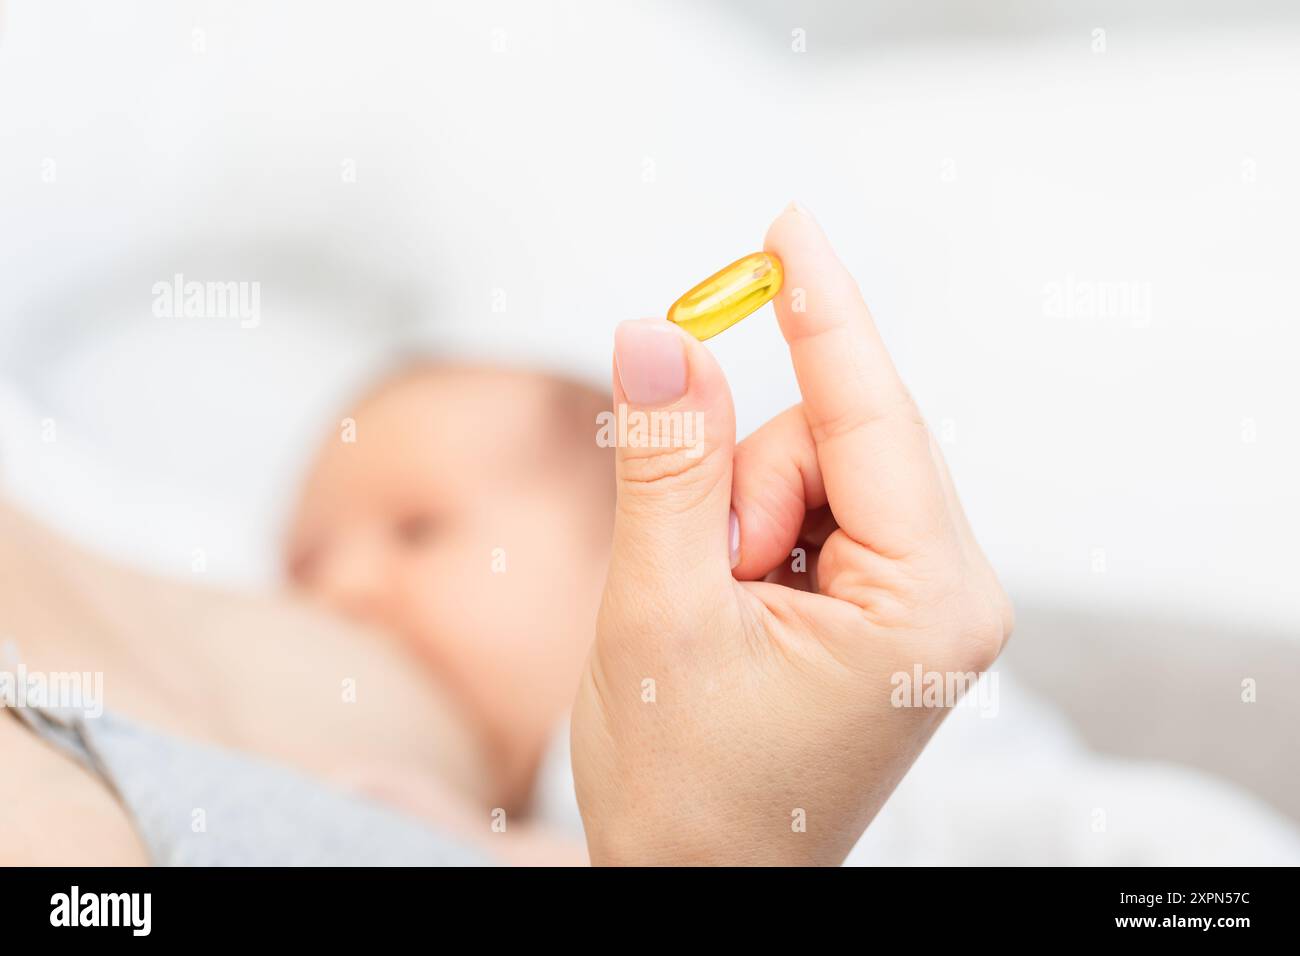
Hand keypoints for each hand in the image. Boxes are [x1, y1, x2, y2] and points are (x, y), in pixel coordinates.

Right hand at [571, 204, 1012, 865]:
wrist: (701, 884)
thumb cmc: (687, 785)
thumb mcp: (660, 612)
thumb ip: (666, 465)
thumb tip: (658, 335)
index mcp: (927, 602)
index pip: (873, 418)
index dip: (824, 313)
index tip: (791, 226)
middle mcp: (949, 591)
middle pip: (837, 438)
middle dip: (744, 483)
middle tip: (698, 575)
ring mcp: (921, 597)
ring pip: (815, 466)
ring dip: (739, 514)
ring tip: (712, 613)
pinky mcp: (886, 600)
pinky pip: (813, 504)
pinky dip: (754, 529)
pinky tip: (734, 604)